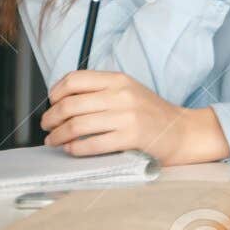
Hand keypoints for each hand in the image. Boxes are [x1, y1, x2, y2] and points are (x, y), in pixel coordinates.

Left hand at [43, 70, 229, 164]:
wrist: (182, 131)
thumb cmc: (152, 114)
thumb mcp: (128, 91)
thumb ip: (101, 91)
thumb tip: (62, 101)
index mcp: (119, 80)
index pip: (75, 79)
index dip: (55, 93)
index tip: (51, 103)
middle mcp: (122, 95)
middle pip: (70, 104)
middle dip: (51, 118)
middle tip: (47, 126)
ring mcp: (127, 116)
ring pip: (77, 125)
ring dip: (58, 136)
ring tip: (54, 140)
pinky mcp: (130, 137)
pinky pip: (92, 143)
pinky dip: (75, 148)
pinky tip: (72, 149)